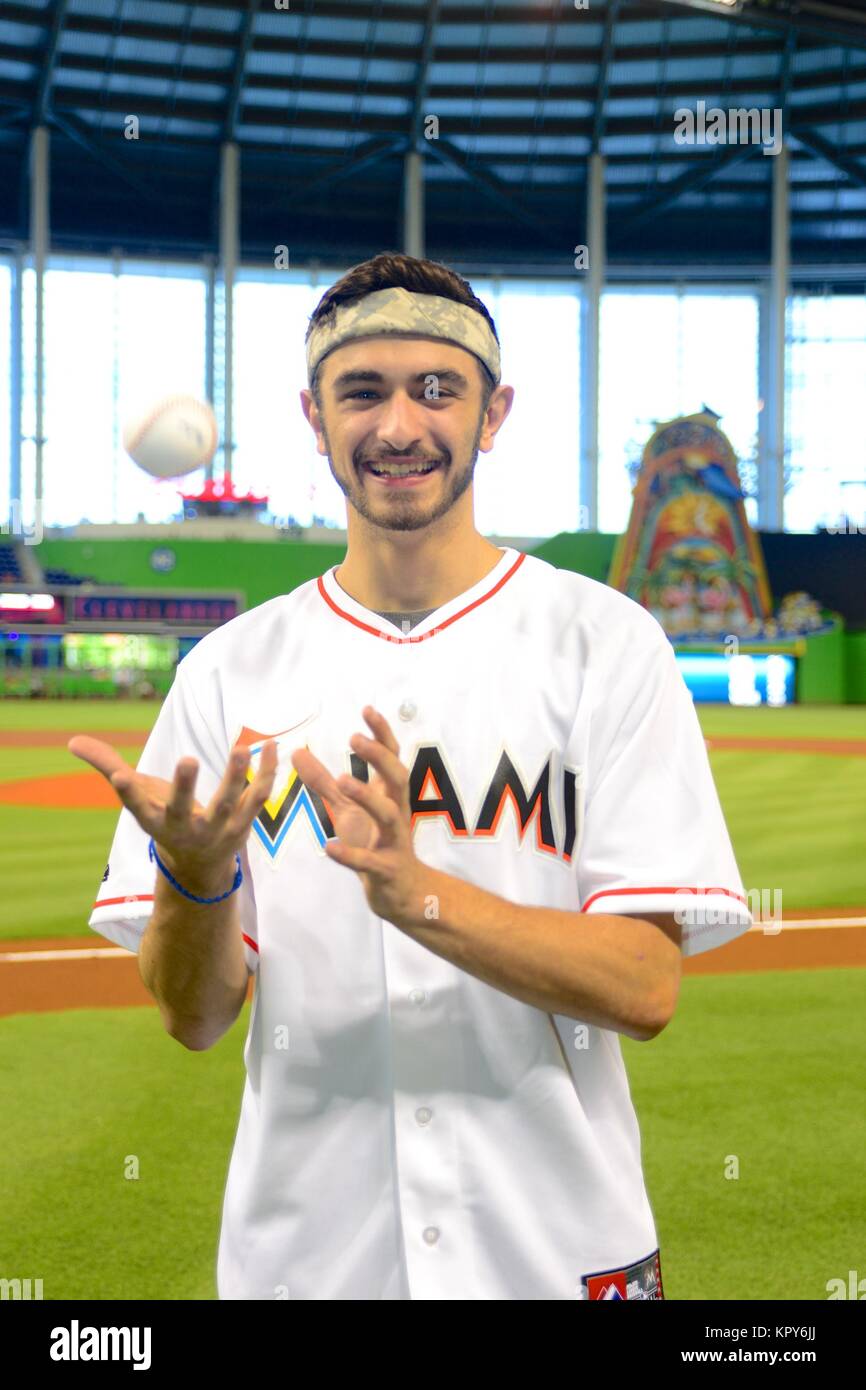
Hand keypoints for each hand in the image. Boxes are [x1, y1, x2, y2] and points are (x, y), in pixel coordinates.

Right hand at [67, 733, 278, 893]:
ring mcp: (218, 829)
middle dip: (184, 787)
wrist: (199, 868)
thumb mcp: (138, 796)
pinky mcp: (245, 824)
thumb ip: (107, 766)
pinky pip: (258, 796)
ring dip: (235, 777)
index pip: (138, 808)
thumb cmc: (164, 819)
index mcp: (155, 821)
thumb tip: (72, 741)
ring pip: (228, 804)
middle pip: (185, 809)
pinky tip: (274, 745)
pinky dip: (267, 771)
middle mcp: (186, 829)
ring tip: (240, 747)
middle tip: (186, 759)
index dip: (128, 793)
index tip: (120, 777)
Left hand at [291, 705, 424, 924]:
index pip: (391, 757)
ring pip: (388, 815)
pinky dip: (350, 855)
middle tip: (354, 739)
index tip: (367, 709)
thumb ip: (323, 783)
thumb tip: (296, 752)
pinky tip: (329, 847)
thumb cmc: (376, 844)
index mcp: (388, 796)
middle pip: (397, 777)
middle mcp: (396, 813)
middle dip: (379, 756)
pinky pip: (370, 862)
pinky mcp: (386, 870)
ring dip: (367, 796)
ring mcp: (393, 842)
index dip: (381, 733)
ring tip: (342, 780)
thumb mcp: (347, 811)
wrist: (403, 893)